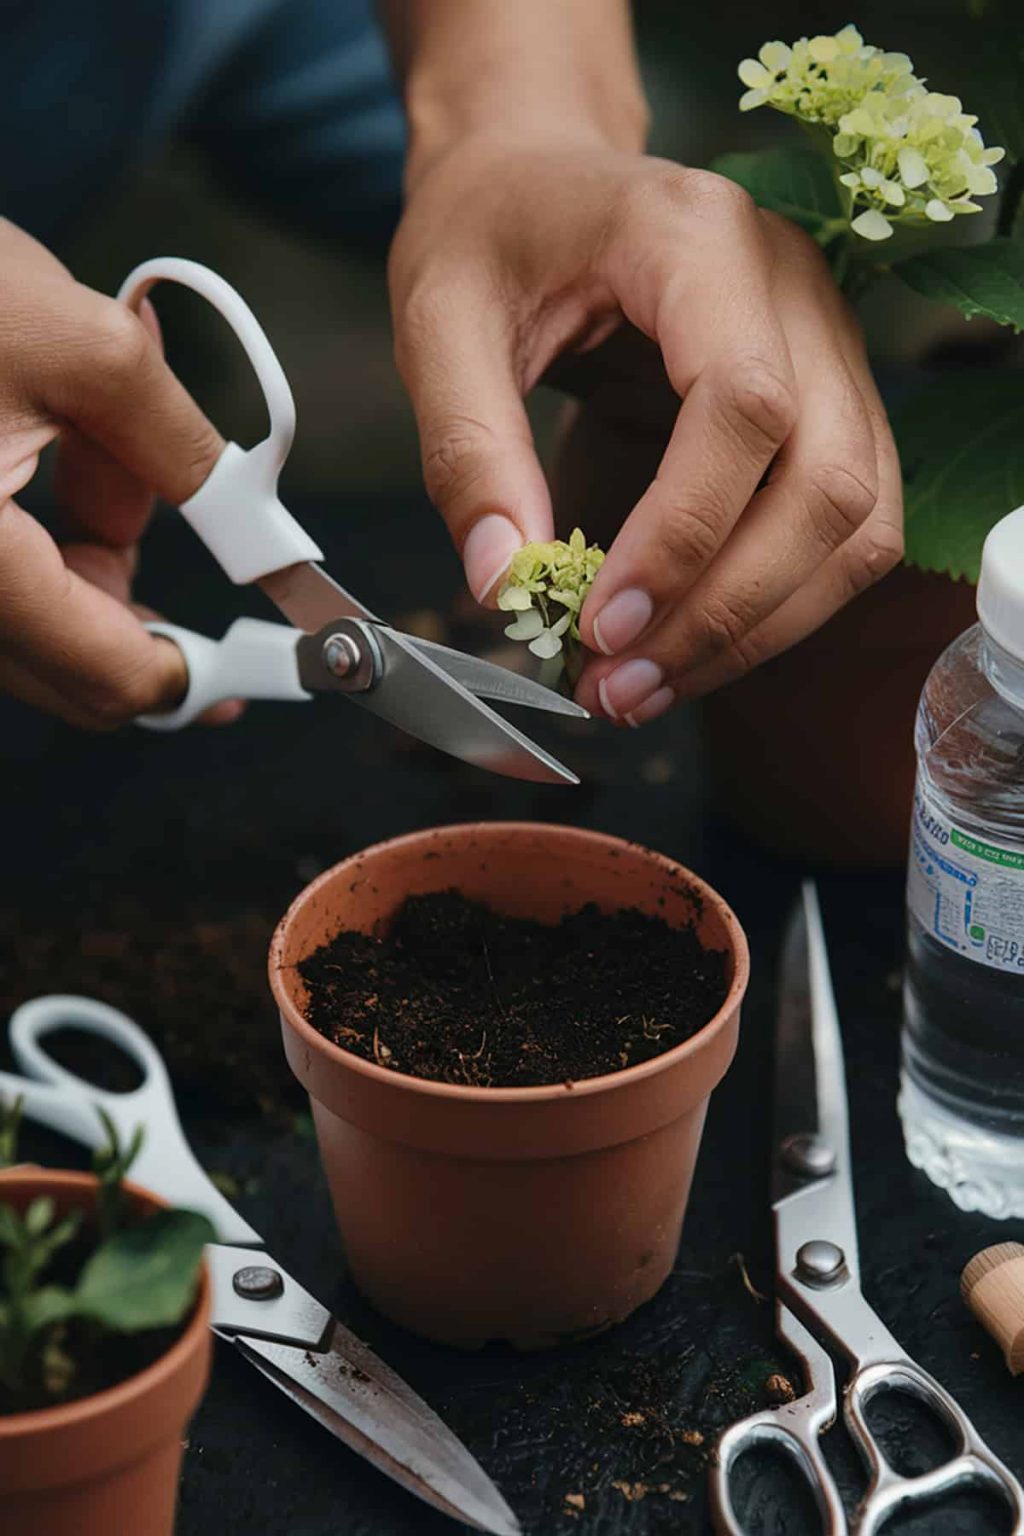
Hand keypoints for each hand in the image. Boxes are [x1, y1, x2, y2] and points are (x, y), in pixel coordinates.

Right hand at [0, 220, 225, 727]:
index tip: (251, 659)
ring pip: (36, 630)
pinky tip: (69, 462)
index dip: (195, 673)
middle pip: (72, 672)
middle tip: (213, 557)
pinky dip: (49, 546)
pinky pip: (0, 587)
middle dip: (149, 620)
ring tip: (107, 456)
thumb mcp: (89, 349)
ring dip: (98, 569)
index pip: (108, 678)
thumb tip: (243, 526)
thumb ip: (180, 453)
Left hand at [389, 140, 903, 724]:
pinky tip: (693, 645)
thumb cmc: (490, 232)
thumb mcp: (438, 323)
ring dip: (763, 626)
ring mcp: (827, 341)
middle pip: (826, 480)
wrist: (536, 176)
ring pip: (856, 519)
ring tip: (649, 686)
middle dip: (726, 611)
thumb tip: (505, 585)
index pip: (744, 404)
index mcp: (697, 238)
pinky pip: (844, 524)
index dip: (683, 533)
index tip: (601, 625)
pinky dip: (781, 603)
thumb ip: (468, 451)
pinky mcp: (826, 397)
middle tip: (618, 687)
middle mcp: (794, 285)